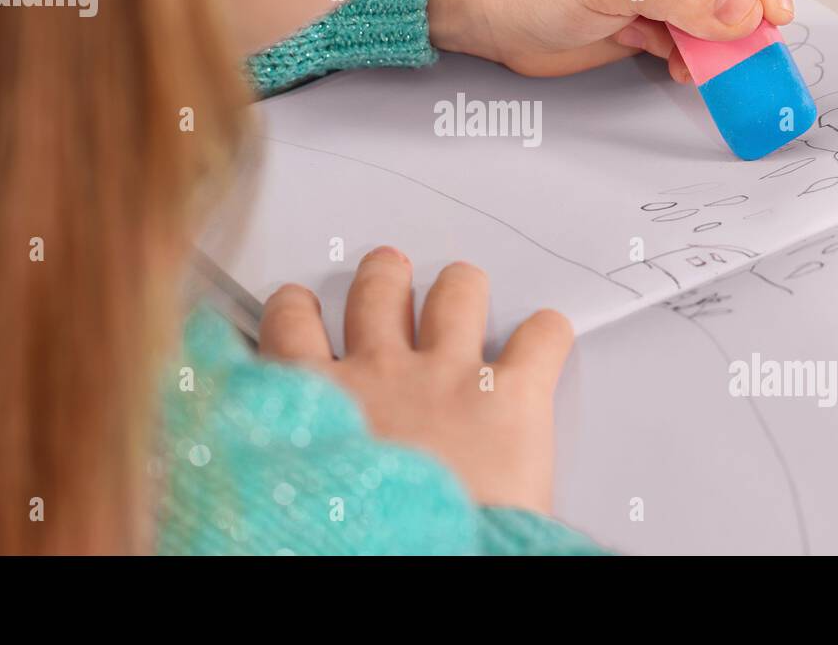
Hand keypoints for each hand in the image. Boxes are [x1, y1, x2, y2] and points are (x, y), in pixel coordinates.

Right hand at [258, 246, 573, 514]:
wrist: (411, 563)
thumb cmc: (354, 539)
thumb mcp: (302, 486)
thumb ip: (304, 450)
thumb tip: (301, 460)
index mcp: (317, 400)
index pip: (289, 327)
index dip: (296, 311)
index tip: (300, 309)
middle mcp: (380, 373)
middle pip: (377, 292)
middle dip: (384, 276)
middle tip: (389, 273)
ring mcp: (448, 376)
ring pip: (455, 294)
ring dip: (461, 289)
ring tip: (464, 289)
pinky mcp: (512, 395)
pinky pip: (541, 339)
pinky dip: (548, 334)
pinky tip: (547, 335)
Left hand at [427, 0, 802, 81]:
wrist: (482, 8)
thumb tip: (745, 9)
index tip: (766, 7)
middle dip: (757, 2)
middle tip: (735, 39)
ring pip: (743, 1)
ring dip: (731, 37)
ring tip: (693, 56)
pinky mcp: (666, 8)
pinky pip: (711, 34)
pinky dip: (703, 56)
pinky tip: (674, 64)